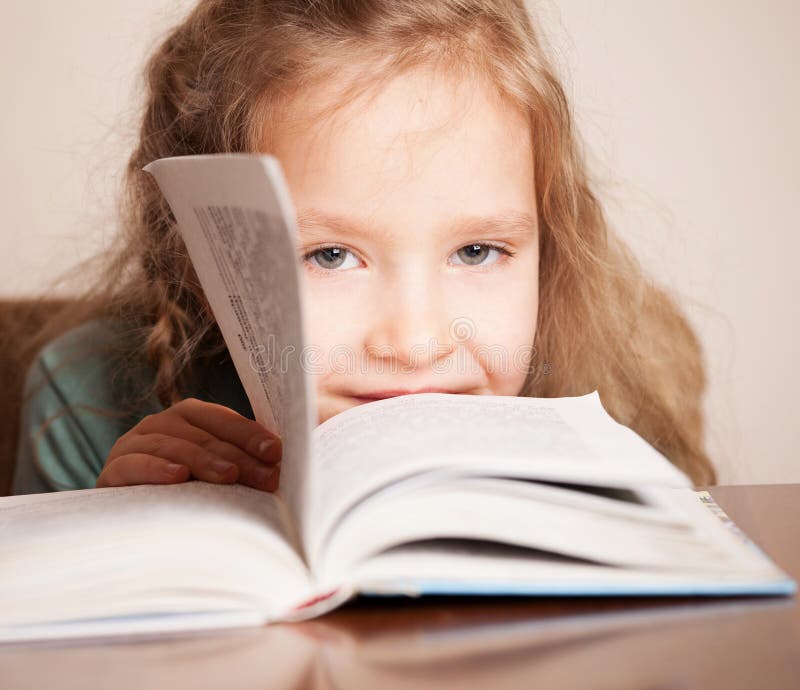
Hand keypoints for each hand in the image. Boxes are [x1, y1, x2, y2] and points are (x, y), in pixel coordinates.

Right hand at [96, 398, 281, 491]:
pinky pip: (134, 464)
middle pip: (204, 435)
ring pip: (172, 445)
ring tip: (229, 476)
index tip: (276, 452)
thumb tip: (281, 462)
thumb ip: (241, 460)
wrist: (123, 517)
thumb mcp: (213, 471)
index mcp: (189, 416)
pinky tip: (178, 477)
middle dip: (239, 456)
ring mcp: (133, 443)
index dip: (251, 435)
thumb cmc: (182, 489)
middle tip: (265, 476)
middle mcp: (161, 423)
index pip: (224, 420)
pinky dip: (157, 469)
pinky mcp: (112, 470)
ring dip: (204, 460)